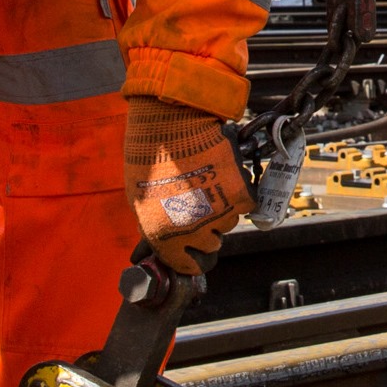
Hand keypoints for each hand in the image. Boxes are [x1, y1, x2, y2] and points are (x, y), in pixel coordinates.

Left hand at [124, 100, 248, 274]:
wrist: (172, 122)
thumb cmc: (151, 155)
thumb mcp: (141, 199)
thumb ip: (156, 226)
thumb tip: (158, 245)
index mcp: (164, 236)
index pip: (187, 265)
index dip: (191, 257)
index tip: (193, 251)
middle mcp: (193, 231)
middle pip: (211, 245)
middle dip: (206, 229)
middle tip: (199, 205)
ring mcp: (219, 214)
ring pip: (229, 223)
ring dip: (223, 209)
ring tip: (208, 182)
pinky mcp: (240, 195)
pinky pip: (245, 203)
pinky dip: (239, 192)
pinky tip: (223, 175)